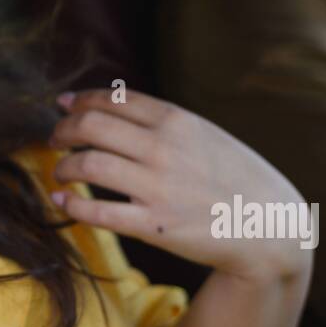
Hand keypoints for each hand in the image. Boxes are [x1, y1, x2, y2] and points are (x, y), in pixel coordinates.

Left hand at [47, 87, 311, 282]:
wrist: (271, 226)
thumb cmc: (237, 177)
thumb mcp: (205, 134)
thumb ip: (164, 121)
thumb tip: (114, 106)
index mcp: (177, 121)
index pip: (112, 99)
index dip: (80, 100)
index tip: (63, 105)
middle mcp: (164, 148)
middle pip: (90, 126)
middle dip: (63, 130)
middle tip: (54, 138)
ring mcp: (158, 187)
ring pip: (88, 165)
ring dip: (63, 165)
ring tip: (59, 170)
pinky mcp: (154, 226)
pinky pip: (98, 212)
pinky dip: (72, 204)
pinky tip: (62, 200)